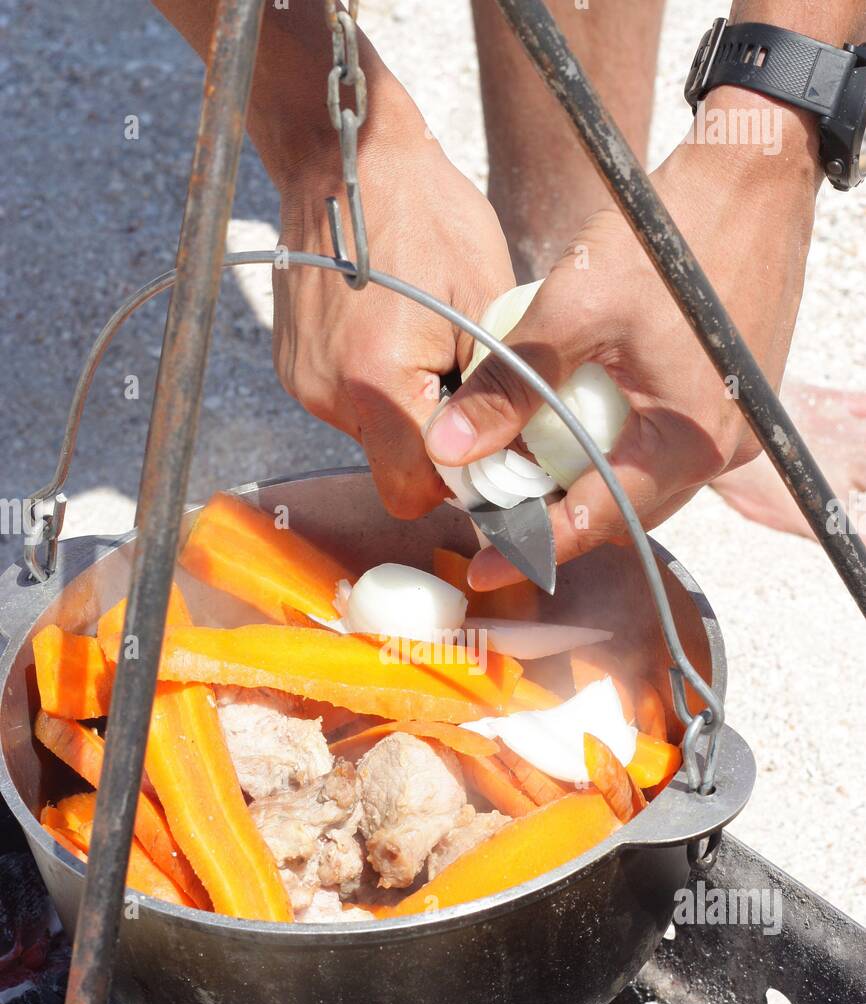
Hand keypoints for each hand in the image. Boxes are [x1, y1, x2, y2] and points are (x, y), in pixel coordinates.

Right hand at [271, 90, 513, 519]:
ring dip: (404, 411)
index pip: (415, 488)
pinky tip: (390, 333)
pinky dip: (375, 387)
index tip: (482, 451)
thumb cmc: (425, 214)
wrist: (344, 157)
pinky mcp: (293, 368)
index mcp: (378, 382)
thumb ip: (495, 388)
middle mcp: (329, 395)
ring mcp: (303, 382)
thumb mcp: (485, 298)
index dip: (453, 479)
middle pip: (391, 468)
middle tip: (459, 387)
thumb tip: (507, 451)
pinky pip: (346, 405)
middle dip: (431, 445)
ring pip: (370, 438)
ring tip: (422, 344)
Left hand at [425, 90, 821, 587]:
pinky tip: (576, 431)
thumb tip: (449, 447)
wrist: (748, 176)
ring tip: (525, 473)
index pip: (597, 518)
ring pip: (642, 486)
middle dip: (556, 520)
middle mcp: (719, 450)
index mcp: (686, 439)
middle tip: (494, 511)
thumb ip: (511, 384)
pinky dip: (615, 454)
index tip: (486, 568)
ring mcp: (731, 430)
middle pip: (622, 512)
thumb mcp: (573, 306)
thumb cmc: (666, 232)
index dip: (534, 547)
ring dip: (585, 487)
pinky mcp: (731, 405)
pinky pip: (662, 452)